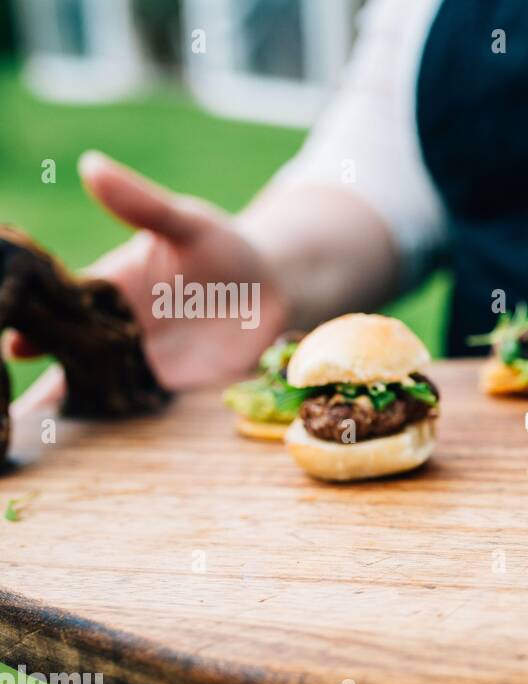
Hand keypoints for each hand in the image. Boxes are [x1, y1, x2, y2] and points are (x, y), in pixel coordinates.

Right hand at [9, 151, 289, 413]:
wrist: (274, 288)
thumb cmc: (226, 247)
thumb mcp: (186, 222)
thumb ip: (142, 204)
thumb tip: (92, 164)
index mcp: (106, 286)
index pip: (56, 304)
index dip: (34, 321)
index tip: (15, 343)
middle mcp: (114, 327)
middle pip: (66, 352)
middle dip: (39, 372)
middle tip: (8, 403)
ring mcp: (141, 361)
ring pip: (94, 386)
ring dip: (69, 407)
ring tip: (32, 433)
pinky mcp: (173, 388)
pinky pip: (138, 409)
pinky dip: (116, 425)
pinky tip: (92, 448)